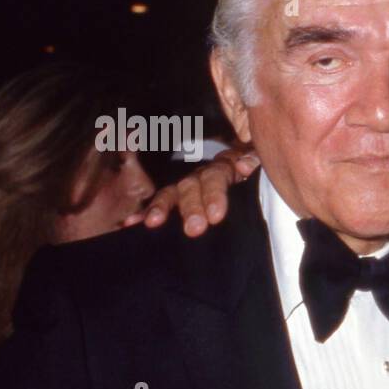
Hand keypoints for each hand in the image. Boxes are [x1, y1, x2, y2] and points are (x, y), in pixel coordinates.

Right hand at [125, 150, 259, 236]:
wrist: (247, 166)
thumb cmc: (254, 169)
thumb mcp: (258, 162)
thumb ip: (254, 160)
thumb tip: (244, 164)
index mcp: (224, 166)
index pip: (216, 177)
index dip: (214, 195)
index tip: (215, 216)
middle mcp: (202, 174)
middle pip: (191, 186)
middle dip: (190, 208)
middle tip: (194, 229)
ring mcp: (189, 186)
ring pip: (173, 194)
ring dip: (162, 208)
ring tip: (152, 223)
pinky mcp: (180, 199)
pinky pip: (161, 204)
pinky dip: (146, 213)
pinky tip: (130, 224)